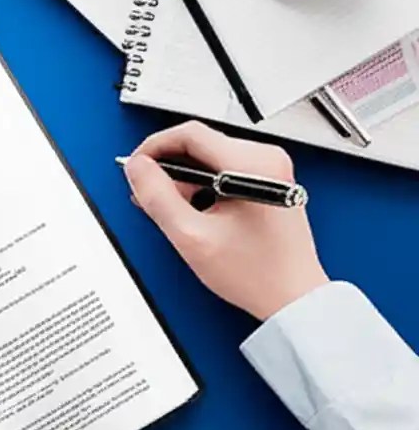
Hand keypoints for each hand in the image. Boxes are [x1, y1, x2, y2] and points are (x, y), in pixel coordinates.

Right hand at [124, 121, 328, 320]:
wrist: (293, 295)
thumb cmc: (257, 273)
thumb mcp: (192, 236)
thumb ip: (158, 197)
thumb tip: (138, 168)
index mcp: (252, 165)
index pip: (190, 133)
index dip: (153, 147)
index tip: (137, 166)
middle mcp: (267, 159)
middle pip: (199, 143)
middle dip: (167, 166)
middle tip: (148, 191)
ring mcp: (271, 168)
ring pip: (209, 156)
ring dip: (183, 178)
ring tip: (172, 208)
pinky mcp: (268, 180)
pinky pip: (223, 168)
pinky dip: (201, 184)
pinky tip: (192, 209)